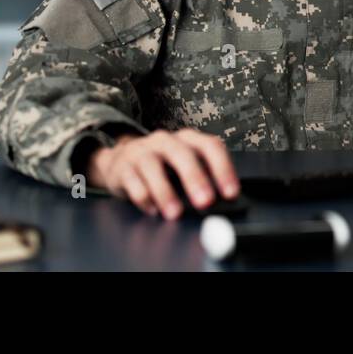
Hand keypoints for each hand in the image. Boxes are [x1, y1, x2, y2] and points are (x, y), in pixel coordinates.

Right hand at [87, 129, 239, 218]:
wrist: (121, 162)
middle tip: (205, 202)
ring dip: (165, 192)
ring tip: (175, 214)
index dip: (223, 168)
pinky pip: (132, 181)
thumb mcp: (184, 167)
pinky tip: (152, 210)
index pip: (210, 146)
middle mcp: (165, 141)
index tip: (231, 193)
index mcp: (187, 139)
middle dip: (195, 178)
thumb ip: (203, 180)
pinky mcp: (122, 167)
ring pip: (152, 167)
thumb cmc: (162, 167)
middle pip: (182, 154)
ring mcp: (142, 151)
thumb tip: (223, 205)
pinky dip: (142, 196)